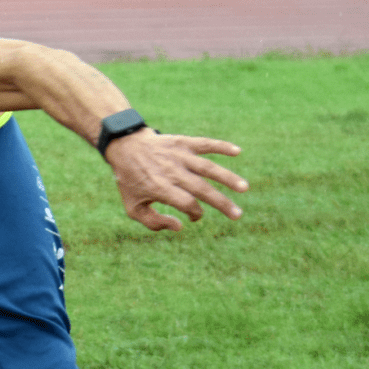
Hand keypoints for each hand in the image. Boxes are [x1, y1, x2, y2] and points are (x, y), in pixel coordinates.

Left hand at [105, 129, 248, 231]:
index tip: (194, 217)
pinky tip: (237, 151)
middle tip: (238, 215)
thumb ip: (153, 222)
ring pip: (207, 167)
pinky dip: (220, 146)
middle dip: (221, 203)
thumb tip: (180, 226)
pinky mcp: (182, 142)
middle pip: (201, 188)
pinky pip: (204, 144)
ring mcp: (178, 155)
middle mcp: (171, 171)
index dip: (195, 213)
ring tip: (244, 188)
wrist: (123, 146)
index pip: (186, 203)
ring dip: (227, 177)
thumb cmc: (130, 180)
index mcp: (159, 187)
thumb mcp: (133, 207)